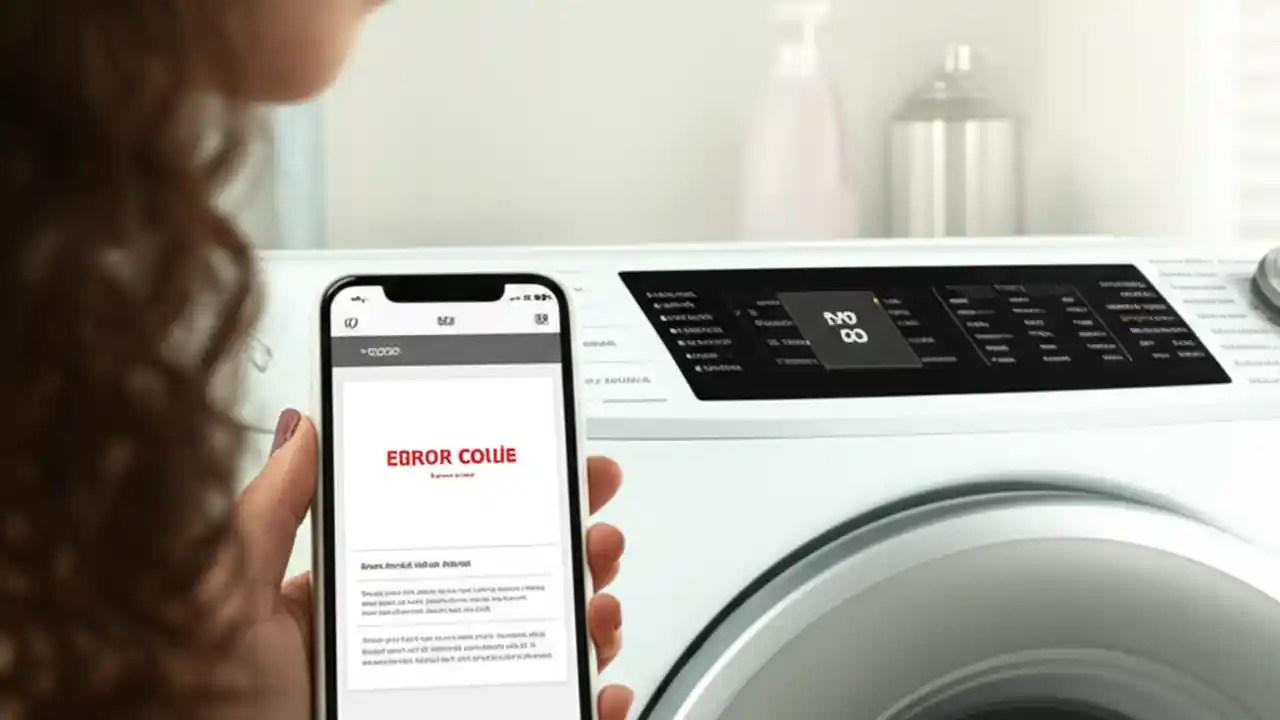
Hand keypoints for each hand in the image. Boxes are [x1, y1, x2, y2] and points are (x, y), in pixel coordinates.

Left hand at [222, 410, 633, 718]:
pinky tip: (602, 682)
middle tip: (594, 521)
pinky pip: (538, 710)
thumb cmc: (206, 709)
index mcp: (352, 598)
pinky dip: (585, 699)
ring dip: (583, 612)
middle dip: (566, 542)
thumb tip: (304, 427)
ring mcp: (436, 688)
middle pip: (506, 581)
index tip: (554, 459)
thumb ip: (271, 513)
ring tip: (596, 593)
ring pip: (532, 645)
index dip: (511, 492)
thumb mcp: (228, 596)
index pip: (448, 529)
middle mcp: (402, 643)